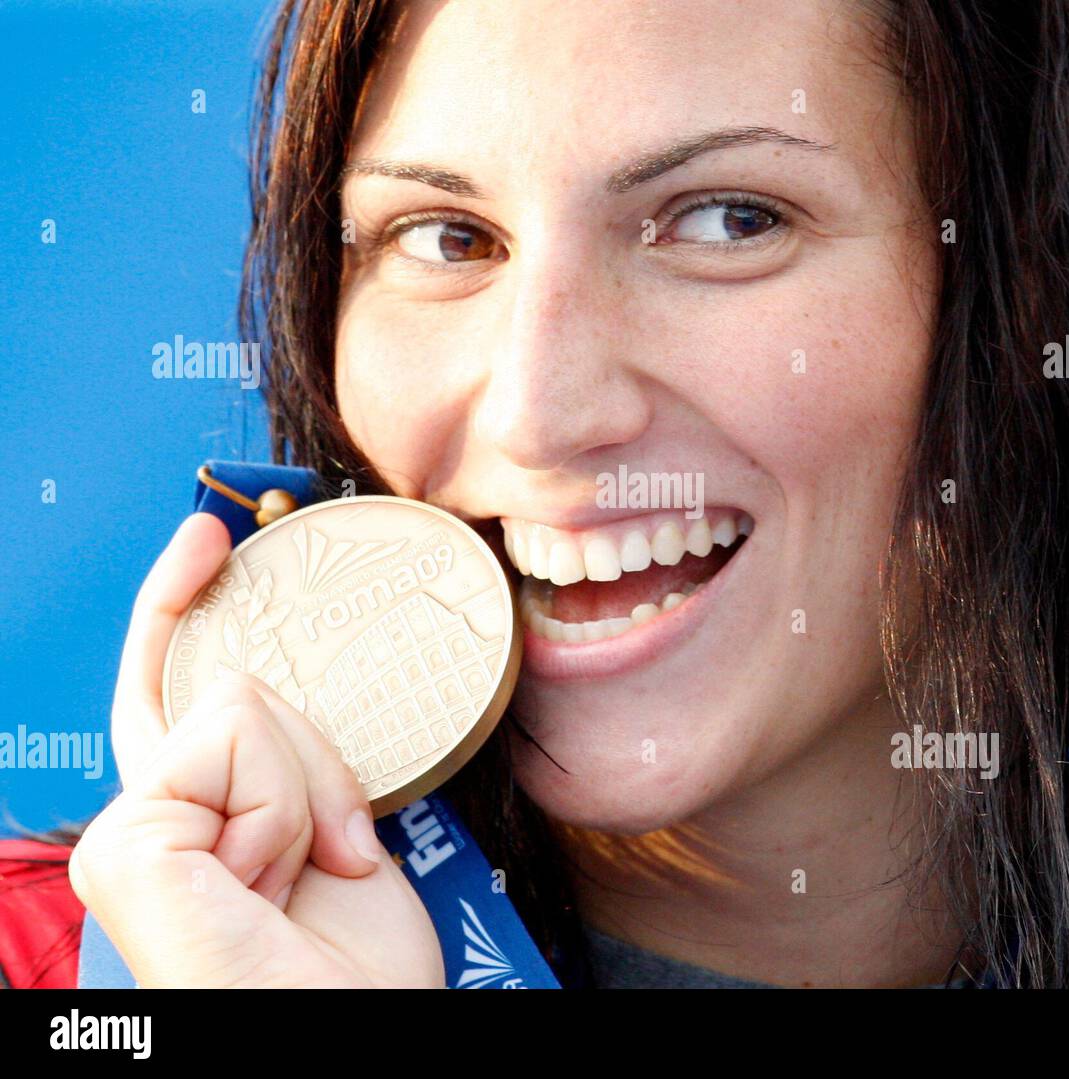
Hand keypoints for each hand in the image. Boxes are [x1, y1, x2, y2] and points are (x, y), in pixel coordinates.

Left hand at [70, 513, 443, 987]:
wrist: (360, 1031)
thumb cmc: (251, 997)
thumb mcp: (162, 894)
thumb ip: (173, 788)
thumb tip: (233, 714)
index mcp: (143, 816)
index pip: (151, 681)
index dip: (173, 603)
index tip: (207, 538)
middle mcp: (200, 800)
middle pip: (237, 690)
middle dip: (275, 744)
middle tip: (277, 849)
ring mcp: (270, 805)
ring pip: (304, 716)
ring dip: (323, 789)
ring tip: (315, 873)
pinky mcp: (332, 814)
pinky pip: (347, 747)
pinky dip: (355, 791)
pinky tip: (352, 859)